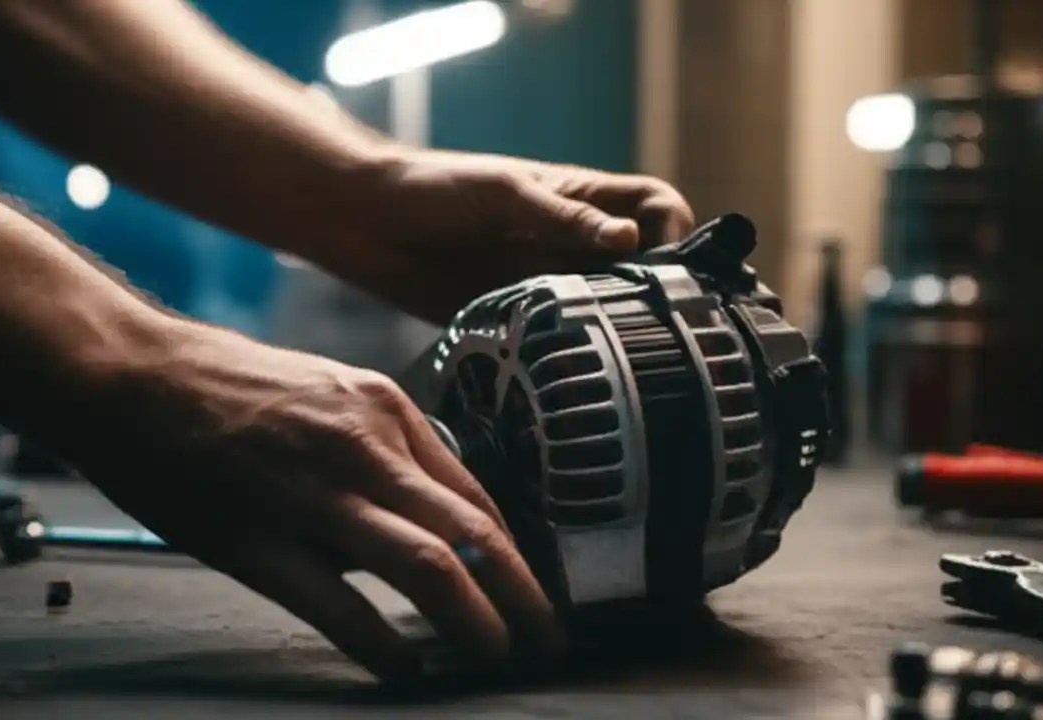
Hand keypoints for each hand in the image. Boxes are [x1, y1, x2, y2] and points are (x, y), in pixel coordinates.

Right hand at [60, 321, 562, 679]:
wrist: (131, 376)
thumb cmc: (229, 388)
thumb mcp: (328, 392)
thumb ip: (384, 450)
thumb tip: (431, 517)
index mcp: (383, 408)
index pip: (477, 494)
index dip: (518, 553)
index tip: (533, 590)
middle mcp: (362, 446)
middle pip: (473, 532)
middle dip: (523, 596)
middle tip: (547, 640)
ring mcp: (311, 495)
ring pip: (428, 566)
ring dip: (478, 622)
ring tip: (501, 657)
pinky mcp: (257, 542)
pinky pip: (341, 607)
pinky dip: (387, 645)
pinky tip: (409, 669)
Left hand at [323, 148, 693, 323]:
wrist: (365, 223)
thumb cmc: (434, 188)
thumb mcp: (502, 193)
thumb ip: (563, 217)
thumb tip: (630, 239)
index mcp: (582, 200)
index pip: (658, 210)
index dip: (676, 234)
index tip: (669, 269)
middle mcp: (575, 244)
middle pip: (643, 269)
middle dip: (657, 296)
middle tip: (656, 328)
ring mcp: (549, 283)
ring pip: (606, 311)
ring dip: (615, 331)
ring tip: (615, 353)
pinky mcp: (520, 320)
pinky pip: (560, 342)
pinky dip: (571, 356)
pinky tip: (569, 370)